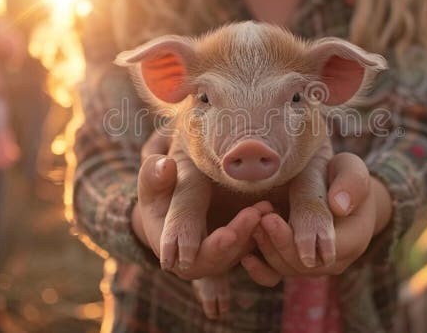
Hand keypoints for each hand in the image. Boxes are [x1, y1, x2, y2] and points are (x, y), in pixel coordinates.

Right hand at [131, 131, 271, 279]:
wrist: (176, 192)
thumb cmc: (161, 187)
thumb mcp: (153, 179)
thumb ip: (154, 175)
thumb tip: (164, 167)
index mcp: (172, 252)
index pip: (193, 259)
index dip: (210, 249)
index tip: (228, 235)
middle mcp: (197, 260)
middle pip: (222, 259)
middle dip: (239, 237)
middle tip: (255, 213)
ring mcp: (220, 255)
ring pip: (242, 253)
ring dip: (255, 232)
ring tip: (267, 205)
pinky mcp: (237, 246)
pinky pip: (254, 246)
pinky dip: (264, 230)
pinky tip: (273, 209)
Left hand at [241, 153, 392, 285]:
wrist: (338, 190)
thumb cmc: (344, 176)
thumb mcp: (352, 169)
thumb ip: (351, 183)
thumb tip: (338, 206)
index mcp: (352, 239)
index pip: (324, 253)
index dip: (297, 240)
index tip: (272, 218)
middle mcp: (333, 260)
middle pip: (302, 266)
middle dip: (278, 244)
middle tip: (259, 220)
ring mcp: (312, 265)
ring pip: (286, 270)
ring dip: (267, 250)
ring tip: (252, 225)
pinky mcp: (294, 263)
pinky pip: (277, 275)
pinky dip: (260, 270)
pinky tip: (246, 255)